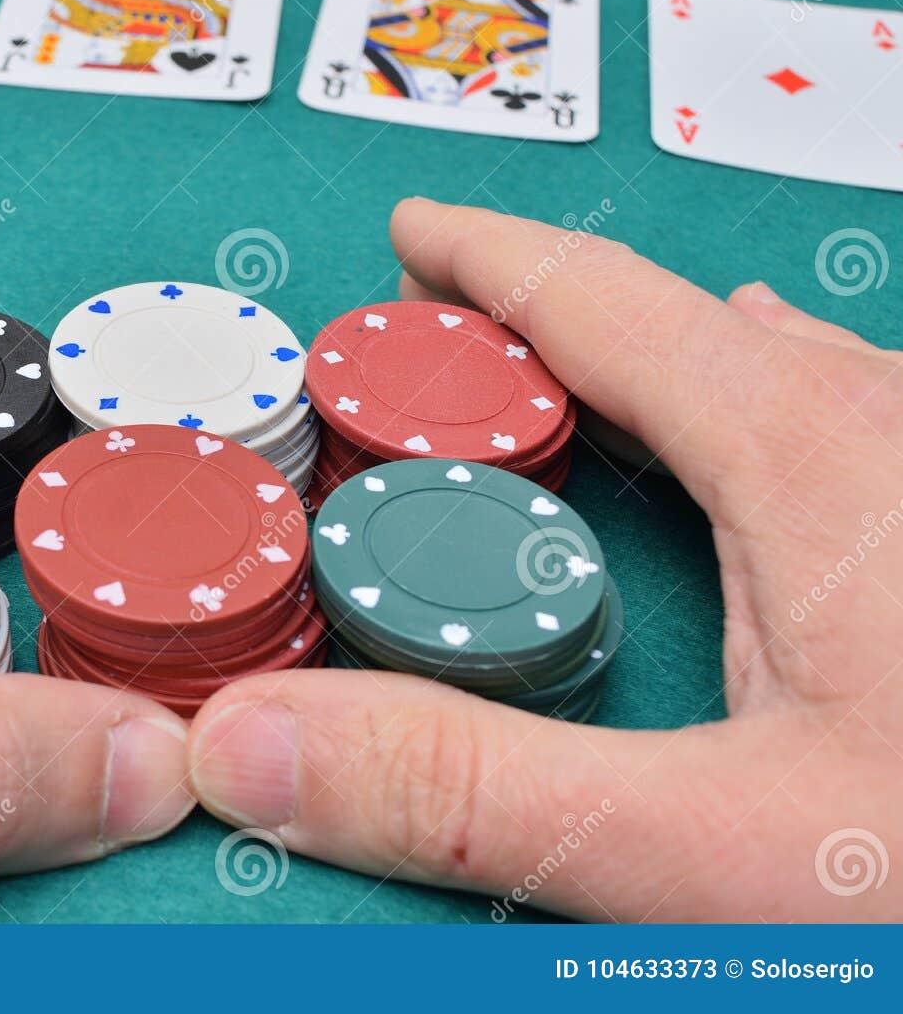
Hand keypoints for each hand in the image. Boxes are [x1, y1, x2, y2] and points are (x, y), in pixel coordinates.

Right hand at [187, 197, 900, 920]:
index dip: (494, 260)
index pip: (610, 305)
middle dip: (568, 324)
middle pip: (698, 334)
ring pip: (800, 380)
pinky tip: (794, 483)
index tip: (417, 232)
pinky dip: (776, 426)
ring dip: (682, 373)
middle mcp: (897, 437)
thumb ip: (477, 796)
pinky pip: (862, 431)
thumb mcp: (726, 855)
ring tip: (609, 388)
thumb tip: (250, 745)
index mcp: (819, 457)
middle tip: (466, 355)